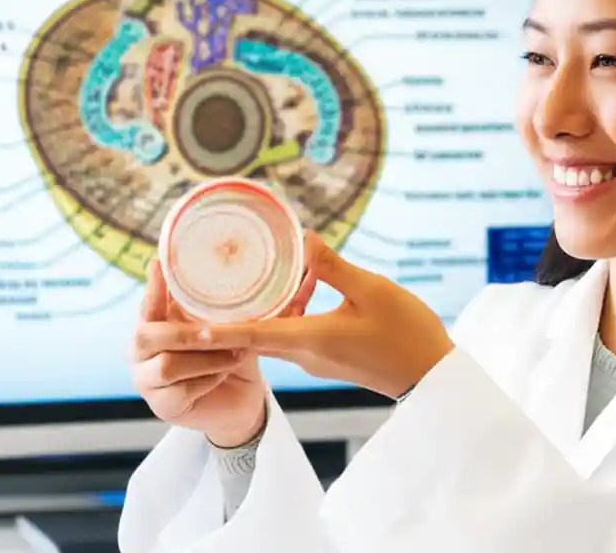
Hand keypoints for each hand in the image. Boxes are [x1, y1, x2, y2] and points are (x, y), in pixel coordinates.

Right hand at [130, 259, 267, 446]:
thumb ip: (215, 310)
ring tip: (234, 355)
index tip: (158, 263)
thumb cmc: (229, 356)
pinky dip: (208, 379)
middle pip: (146, 336)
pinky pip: (181, 390)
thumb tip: (230, 279)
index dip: (153, 287)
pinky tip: (224, 374)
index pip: (148, 305)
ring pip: (167, 366)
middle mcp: (141, 353)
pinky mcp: (161, 406)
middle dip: (183, 333)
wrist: (241, 400)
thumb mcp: (225, 328)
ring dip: (205, 359)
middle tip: (212, 332)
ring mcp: (146, 381)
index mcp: (153, 326)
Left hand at [205, 231, 454, 398]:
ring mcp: (316, 358)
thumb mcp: (371, 290)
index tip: (185, 326)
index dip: (216, 330)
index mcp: (309, 339)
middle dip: (222, 321)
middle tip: (193, 299)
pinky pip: (291, 335)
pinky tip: (282, 291)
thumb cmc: (406, 333)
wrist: (430, 375)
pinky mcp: (328, 356)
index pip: (251, 335)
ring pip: (272, 334)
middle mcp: (305, 354)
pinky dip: (277, 316)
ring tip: (226, 288)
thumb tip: (303, 239)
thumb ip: (333, 266)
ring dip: (250, 316)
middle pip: (253, 336)